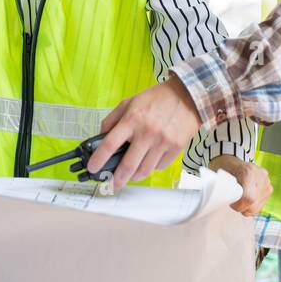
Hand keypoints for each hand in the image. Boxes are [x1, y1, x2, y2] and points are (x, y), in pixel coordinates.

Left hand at [89, 74, 201, 192]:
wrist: (187, 96)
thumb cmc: (156, 99)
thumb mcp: (129, 102)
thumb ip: (112, 119)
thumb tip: (101, 137)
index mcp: (132, 120)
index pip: (110, 144)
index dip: (99, 159)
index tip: (93, 168)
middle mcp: (147, 132)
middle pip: (128, 165)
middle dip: (116, 180)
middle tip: (111, 185)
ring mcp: (163, 142)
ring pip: (144, 170)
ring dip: (134, 177)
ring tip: (129, 176)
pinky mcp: (176, 148)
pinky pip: (159, 166)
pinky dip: (151, 168)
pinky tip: (148, 162)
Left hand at [209, 155, 272, 216]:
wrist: (231, 160)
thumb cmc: (224, 168)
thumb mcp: (219, 176)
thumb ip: (223, 188)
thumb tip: (221, 200)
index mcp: (248, 171)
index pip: (248, 198)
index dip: (238, 205)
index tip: (231, 202)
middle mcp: (261, 176)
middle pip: (253, 205)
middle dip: (241, 207)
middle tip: (233, 198)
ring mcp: (267, 182)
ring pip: (257, 207)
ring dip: (246, 206)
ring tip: (240, 195)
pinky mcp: (269, 188)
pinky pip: (259, 206)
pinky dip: (251, 206)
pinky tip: (246, 196)